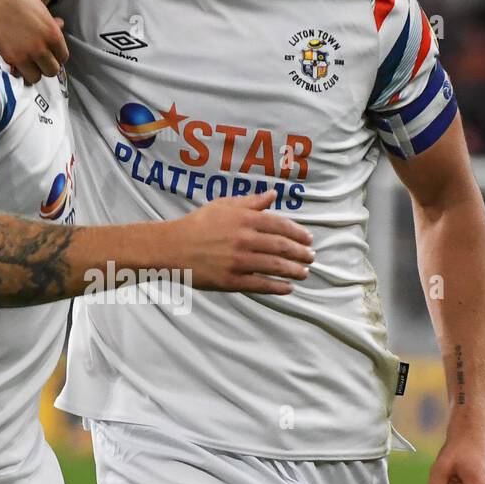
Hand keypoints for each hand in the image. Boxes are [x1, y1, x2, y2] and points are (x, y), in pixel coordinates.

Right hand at [0, 0, 68, 84]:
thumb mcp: (37, 4)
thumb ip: (49, 21)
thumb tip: (60, 25)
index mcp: (52, 32)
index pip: (63, 56)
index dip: (56, 55)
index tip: (49, 52)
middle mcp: (40, 47)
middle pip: (52, 70)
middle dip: (46, 65)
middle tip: (38, 59)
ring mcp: (24, 55)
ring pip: (36, 77)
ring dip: (32, 71)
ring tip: (26, 62)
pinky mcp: (7, 58)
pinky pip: (18, 75)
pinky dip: (17, 72)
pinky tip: (14, 62)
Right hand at [171, 190, 314, 293]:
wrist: (173, 247)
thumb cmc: (198, 224)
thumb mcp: (224, 205)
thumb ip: (251, 201)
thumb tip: (273, 195)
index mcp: (245, 219)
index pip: (281, 225)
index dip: (299, 234)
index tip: (309, 240)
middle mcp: (244, 239)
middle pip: (282, 247)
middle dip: (301, 253)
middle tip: (311, 257)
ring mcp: (238, 261)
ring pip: (275, 267)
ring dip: (294, 270)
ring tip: (304, 273)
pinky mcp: (231, 280)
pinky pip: (260, 285)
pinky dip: (277, 287)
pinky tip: (288, 288)